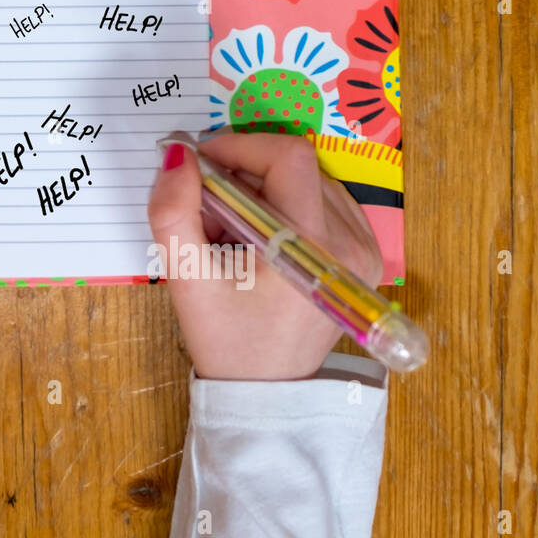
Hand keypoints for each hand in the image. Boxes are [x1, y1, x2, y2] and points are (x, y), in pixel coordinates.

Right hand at [147, 129, 382, 380]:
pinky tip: (259, 239)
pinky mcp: (364, 255)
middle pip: (295, 166)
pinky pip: (321, 202)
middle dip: (243, 174)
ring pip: (307, 180)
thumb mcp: (186, 278)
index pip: (286, 156)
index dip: (238, 146)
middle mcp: (350, 241)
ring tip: (232, 231)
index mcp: (312, 245)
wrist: (266, 391)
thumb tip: (178, 153)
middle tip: (208, 210)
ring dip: (262, 190)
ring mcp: (364, 248)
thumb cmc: (227, 339)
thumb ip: (173, 212)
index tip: (200, 164)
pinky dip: (284, 206)